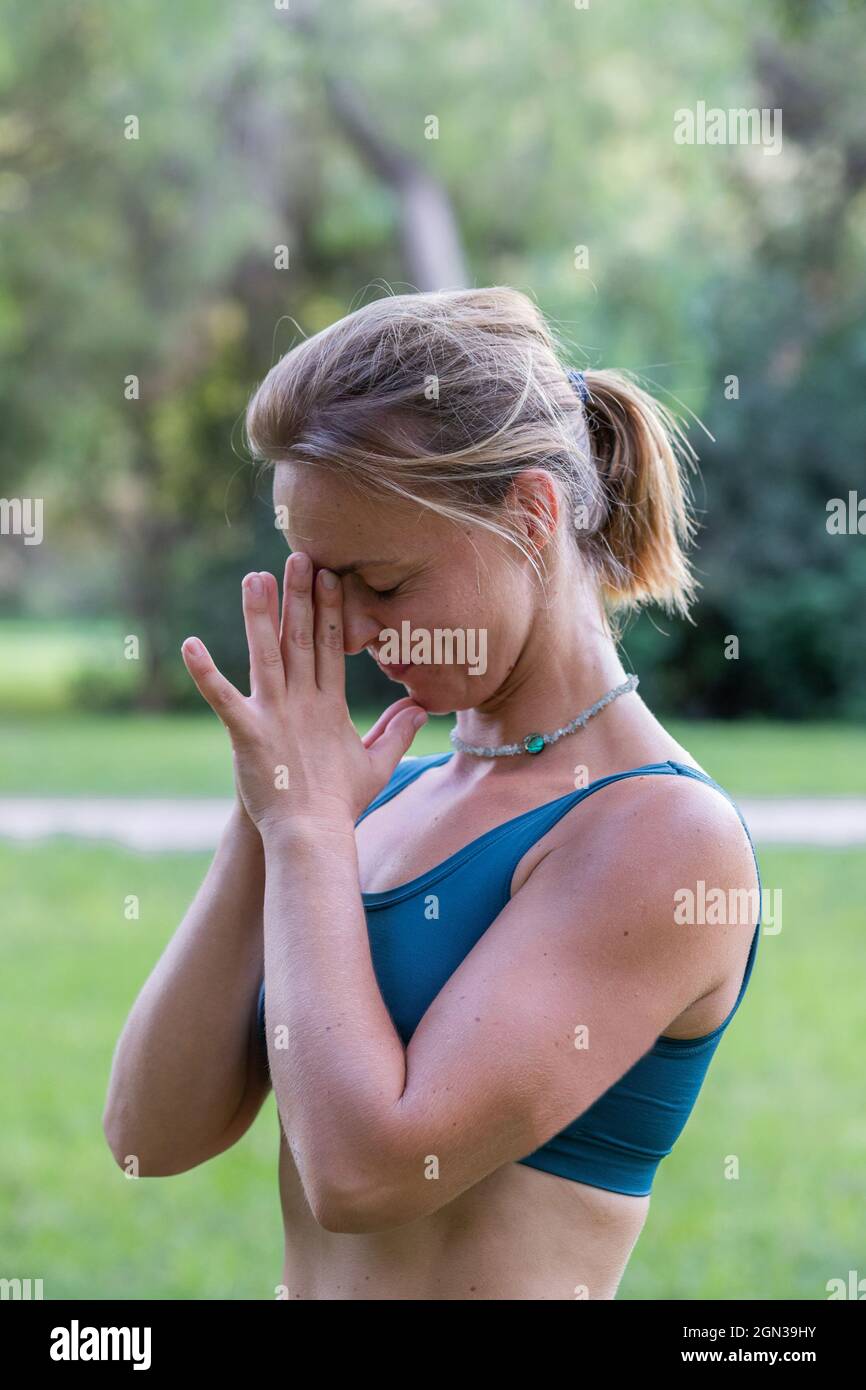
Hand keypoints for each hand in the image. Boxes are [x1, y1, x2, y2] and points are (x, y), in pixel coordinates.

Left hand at [180, 553, 428, 834]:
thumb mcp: (376, 765)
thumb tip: (420, 709)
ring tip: (254, 577)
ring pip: (267, 654)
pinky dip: (205, 673)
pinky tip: (188, 645)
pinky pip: (223, 697)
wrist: (314, 837)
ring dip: (260, 615)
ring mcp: (276, 715)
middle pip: (302, 639)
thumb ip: (396, 733)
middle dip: (300, 596)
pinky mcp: (249, 733)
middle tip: (299, 555)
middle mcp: (304, 701)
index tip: (329, 575)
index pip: (330, 647)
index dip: (329, 609)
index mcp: (330, 706)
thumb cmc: (341, 805)